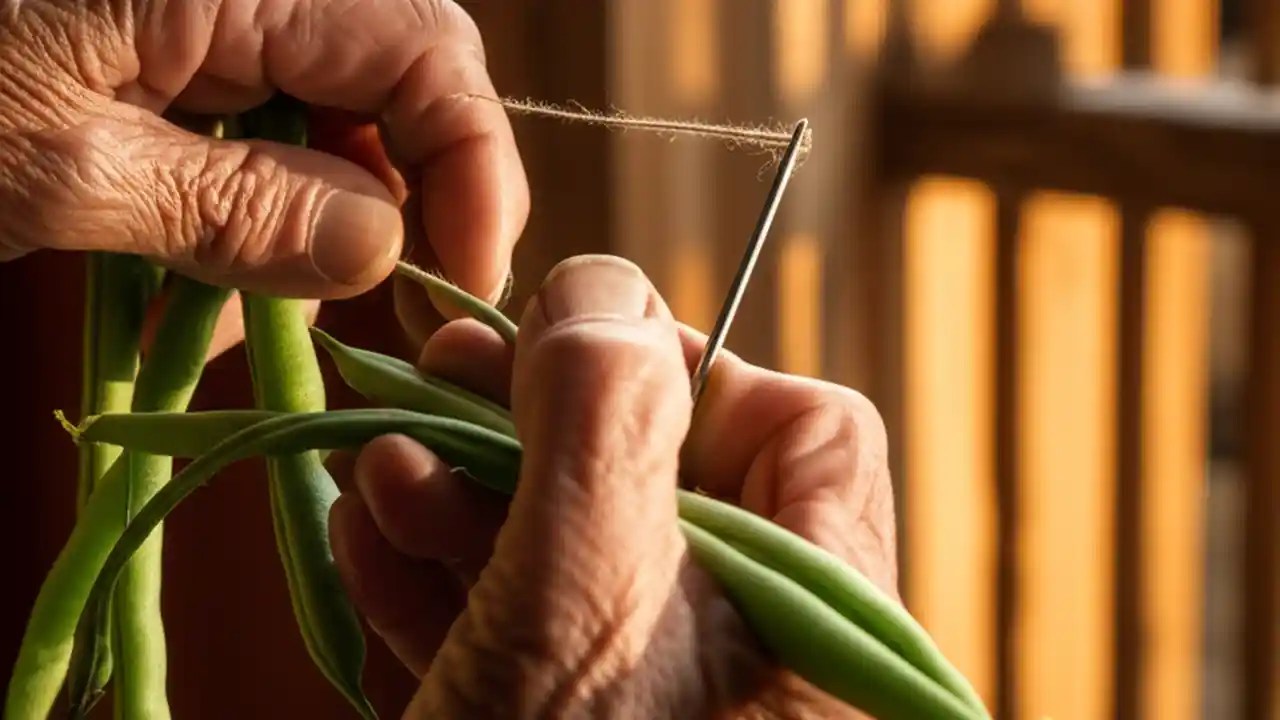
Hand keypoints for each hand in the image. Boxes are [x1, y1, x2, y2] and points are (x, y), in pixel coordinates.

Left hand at [0, 0, 527, 356]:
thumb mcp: (56, 171)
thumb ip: (239, 209)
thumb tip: (383, 250)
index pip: (432, 56)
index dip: (475, 173)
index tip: (458, 285)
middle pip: (404, 68)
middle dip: (413, 187)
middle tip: (383, 297)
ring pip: (342, 93)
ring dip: (333, 198)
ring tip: (283, 294)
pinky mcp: (177, 25)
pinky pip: (270, 101)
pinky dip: (268, 184)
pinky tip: (224, 254)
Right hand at [328, 255, 897, 717]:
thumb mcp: (582, 604)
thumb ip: (602, 427)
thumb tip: (601, 286)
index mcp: (820, 618)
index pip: (803, 429)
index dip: (688, 366)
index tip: (566, 348)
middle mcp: (757, 658)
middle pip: (664, 477)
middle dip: (537, 418)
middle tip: (437, 368)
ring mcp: (662, 701)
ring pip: (577, 549)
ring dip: (470, 492)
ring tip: (382, 464)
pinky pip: (527, 631)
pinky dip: (451, 580)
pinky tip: (376, 538)